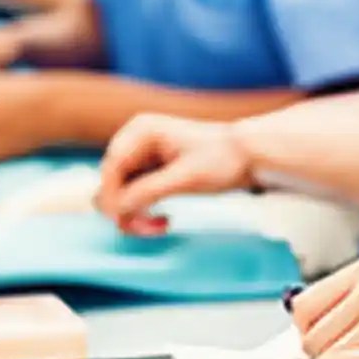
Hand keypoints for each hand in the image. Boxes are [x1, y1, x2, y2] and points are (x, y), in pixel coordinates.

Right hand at [97, 115, 253, 236]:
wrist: (248, 155)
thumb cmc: (223, 160)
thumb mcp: (187, 177)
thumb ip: (149, 191)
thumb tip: (116, 208)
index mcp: (141, 130)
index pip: (110, 170)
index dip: (113, 199)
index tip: (127, 222)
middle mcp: (134, 140)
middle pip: (110, 183)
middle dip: (126, 210)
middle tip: (156, 228)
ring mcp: (140, 156)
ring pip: (118, 194)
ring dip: (133, 215)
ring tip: (161, 226)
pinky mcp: (148, 171)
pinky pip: (131, 197)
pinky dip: (142, 212)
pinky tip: (164, 220)